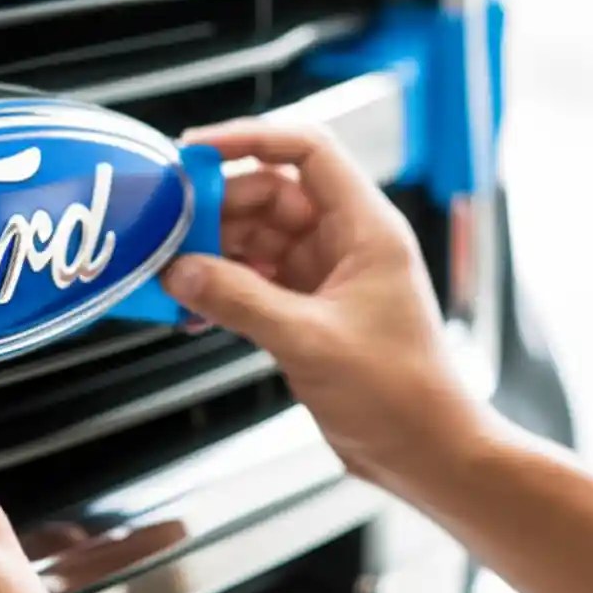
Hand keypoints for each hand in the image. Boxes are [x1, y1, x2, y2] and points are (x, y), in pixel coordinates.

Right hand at [162, 119, 480, 482]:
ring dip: (212, 251)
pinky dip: (220, 288)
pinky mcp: (305, 309)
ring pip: (254, 239)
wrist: (424, 453)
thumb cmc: (398, 394)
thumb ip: (239, 300)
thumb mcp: (310, 340)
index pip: (305, 152)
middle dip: (216, 208)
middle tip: (168, 227)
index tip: (195, 151)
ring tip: (171, 269)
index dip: (249, 139)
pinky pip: (251, 280)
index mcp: (364, 228)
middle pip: (268, 195)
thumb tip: (181, 271)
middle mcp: (343, 242)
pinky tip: (190, 305)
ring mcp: (323, 276)